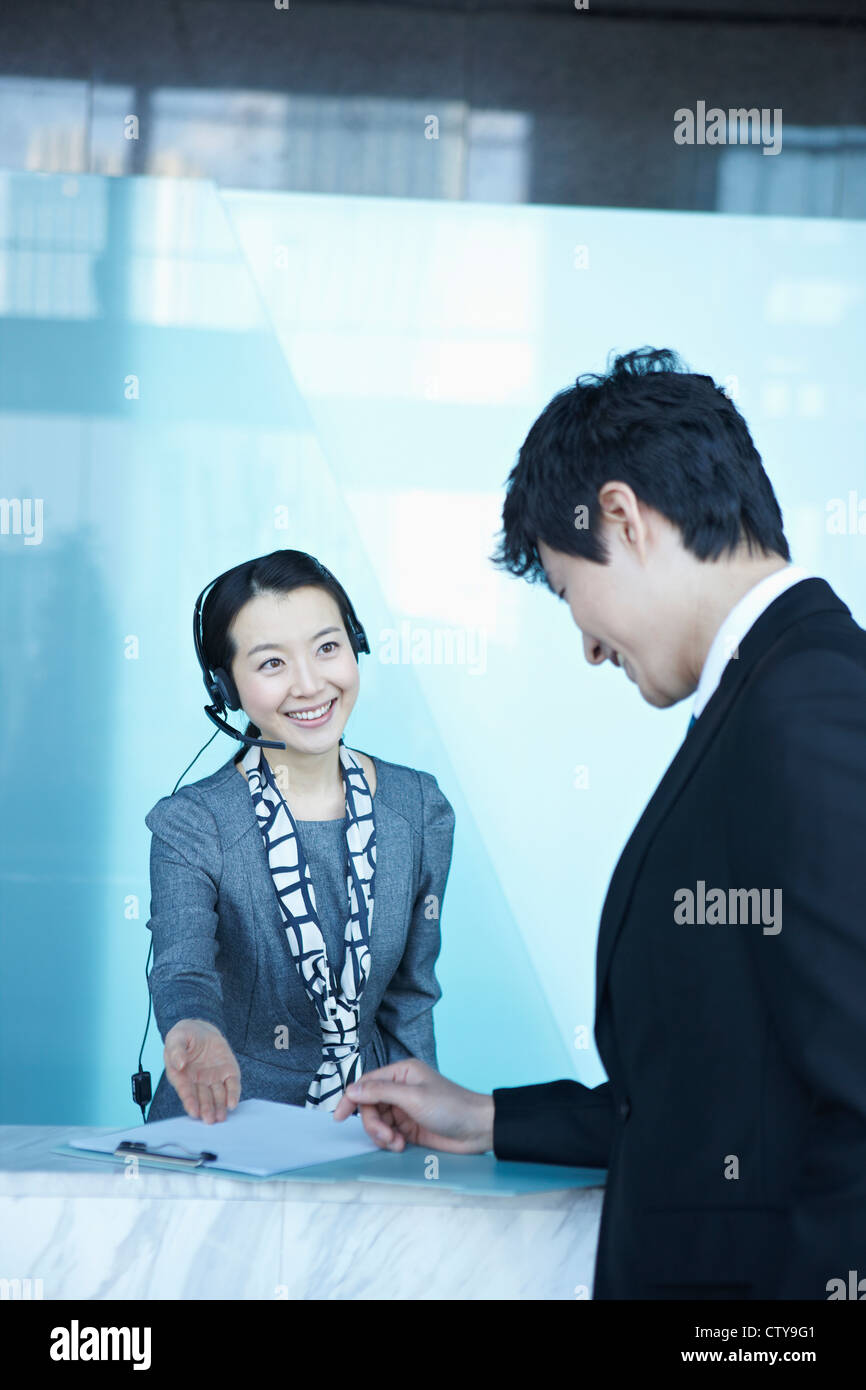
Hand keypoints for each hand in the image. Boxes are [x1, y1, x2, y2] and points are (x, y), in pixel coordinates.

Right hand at [163, 1019, 240, 1123]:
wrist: (201, 1030)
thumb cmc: (184, 1037)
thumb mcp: (176, 1039)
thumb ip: (177, 1051)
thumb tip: (180, 1064)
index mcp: (181, 1076)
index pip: (186, 1091)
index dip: (190, 1101)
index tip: (194, 1112)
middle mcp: (197, 1082)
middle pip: (203, 1098)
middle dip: (206, 1109)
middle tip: (209, 1120)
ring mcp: (213, 1079)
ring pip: (217, 1096)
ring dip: (219, 1107)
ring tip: (221, 1117)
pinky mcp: (228, 1072)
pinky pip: (232, 1085)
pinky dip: (233, 1094)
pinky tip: (233, 1103)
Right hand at [332, 1058, 494, 1153]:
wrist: (477, 1130)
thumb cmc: (451, 1107)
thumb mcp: (413, 1097)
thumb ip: (380, 1092)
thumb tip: (352, 1089)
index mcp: (402, 1073)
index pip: (366, 1083)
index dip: (351, 1099)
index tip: (338, 1117)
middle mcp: (401, 1089)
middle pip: (369, 1105)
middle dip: (373, 1123)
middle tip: (385, 1137)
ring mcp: (405, 1109)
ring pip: (377, 1122)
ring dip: (382, 1135)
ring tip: (397, 1143)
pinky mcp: (409, 1127)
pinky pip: (388, 1133)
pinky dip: (389, 1142)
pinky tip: (401, 1145)